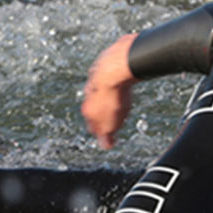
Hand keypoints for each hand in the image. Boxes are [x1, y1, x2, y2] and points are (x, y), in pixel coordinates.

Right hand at [81, 33, 138, 148]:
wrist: (116, 68)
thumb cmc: (113, 95)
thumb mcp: (111, 124)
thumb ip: (106, 135)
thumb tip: (106, 145)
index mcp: (89, 110)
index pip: (92, 126)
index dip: (101, 132)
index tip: (108, 136)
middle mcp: (89, 95)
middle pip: (95, 108)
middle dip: (102, 115)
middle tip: (113, 120)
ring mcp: (96, 80)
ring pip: (101, 93)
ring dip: (108, 99)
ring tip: (120, 102)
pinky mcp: (106, 68)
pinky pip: (110, 80)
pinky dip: (115, 85)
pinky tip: (123, 86)